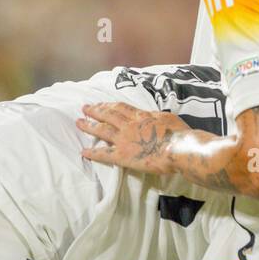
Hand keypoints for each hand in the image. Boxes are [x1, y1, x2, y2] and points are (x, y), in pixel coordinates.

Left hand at [77, 102, 193, 175]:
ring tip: (79, 122)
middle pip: (108, 115)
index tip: (101, 104)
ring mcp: (124, 140)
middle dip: (95, 110)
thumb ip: (155, 116)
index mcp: (141, 116)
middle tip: (84, 108)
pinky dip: (93, 153)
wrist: (179, 149)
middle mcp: (129, 125)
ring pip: (102, 130)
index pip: (121, 108)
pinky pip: (104, 154)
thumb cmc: (179, 134)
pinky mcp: (123, 156)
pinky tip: (83, 152)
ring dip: (89, 126)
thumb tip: (150, 115)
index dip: (109, 105)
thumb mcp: (168, 118)